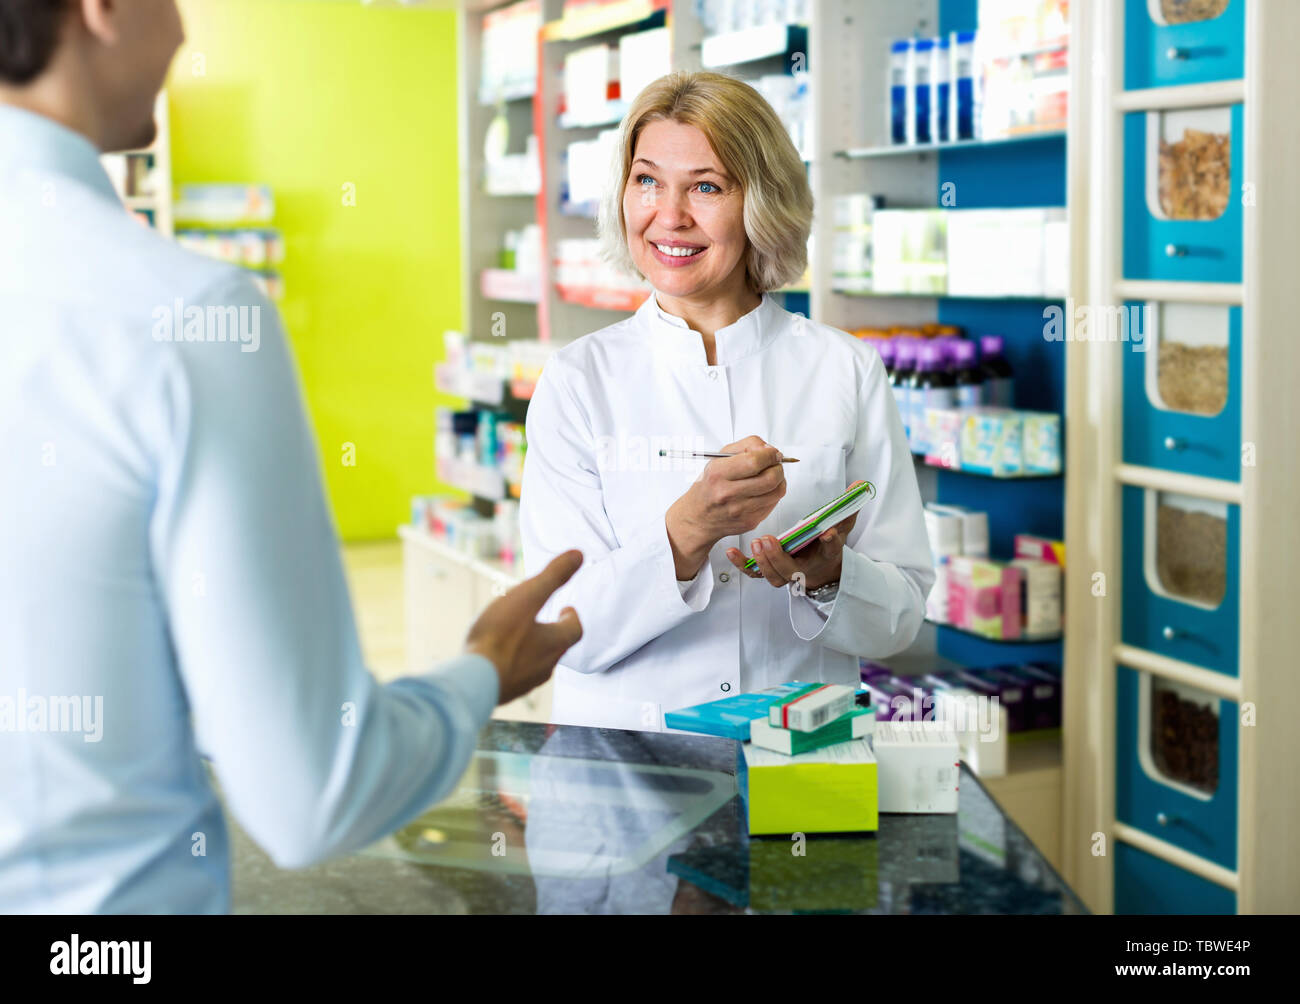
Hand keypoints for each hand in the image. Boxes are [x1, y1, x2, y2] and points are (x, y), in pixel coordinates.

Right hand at [465, 550, 583, 704]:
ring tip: (521, 638)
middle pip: (557, 648)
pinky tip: (497, 659)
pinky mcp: (505, 692)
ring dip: (533, 650)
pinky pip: (514, 676)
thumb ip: (553, 576)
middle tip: (546, 622)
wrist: (474, 680)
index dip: (572, 618)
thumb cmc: (500, 636)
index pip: (574, 630)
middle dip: (553, 633)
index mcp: (555, 643)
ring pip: (536, 664)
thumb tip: (578, 555)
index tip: (567, 609)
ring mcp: (525, 682)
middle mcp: (545, 666)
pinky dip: (512, 664)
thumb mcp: (528, 597)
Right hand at [665, 435, 786, 579]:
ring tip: (770, 476)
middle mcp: (728, 493)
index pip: (754, 461)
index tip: (773, 453)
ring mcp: (740, 510)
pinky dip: (773, 494)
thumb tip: (768, 449)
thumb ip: (746, 446)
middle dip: (778, 467)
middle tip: (774, 464)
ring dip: (779, 480)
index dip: (770, 454)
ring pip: (777, 491)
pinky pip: (773, 504)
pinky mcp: (750, 521)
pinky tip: (763, 490)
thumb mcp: (719, 458)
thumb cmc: (709, 486)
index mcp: (718, 474)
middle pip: (770, 478)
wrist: (698, 517)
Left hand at [725, 512, 857, 593]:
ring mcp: (784, 572)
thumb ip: (847, 507)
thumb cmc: (826, 546)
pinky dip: (743, 565)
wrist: (819, 570)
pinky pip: (755, 572)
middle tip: (769, 541)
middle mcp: (803, 569)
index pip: (830, 550)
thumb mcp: (841, 527)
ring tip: (755, 543)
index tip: (828, 533)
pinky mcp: (770, 571)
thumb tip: (860, 485)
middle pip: (790, 570)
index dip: (830, 542)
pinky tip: (731, 552)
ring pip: (772, 576)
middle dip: (779, 558)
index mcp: (824, 556)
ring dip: (762, 562)